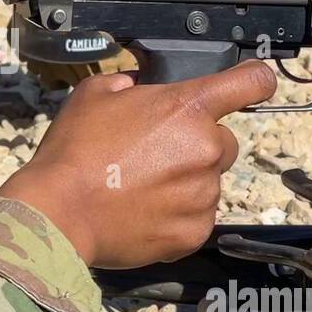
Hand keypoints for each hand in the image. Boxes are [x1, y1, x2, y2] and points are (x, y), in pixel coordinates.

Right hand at [0, 61, 276, 268]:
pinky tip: (141, 212)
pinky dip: (175, 217)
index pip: (251, 82)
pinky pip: (196, 219)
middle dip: (196, 145)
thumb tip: (135, 89)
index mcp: (187, 107)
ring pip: (207, 182)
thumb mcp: (93, 95)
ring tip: (139, 188)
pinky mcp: (194, 232)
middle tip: (154, 155)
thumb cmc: (73, 153)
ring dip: (183, 183)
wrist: (57, 213)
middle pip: (223, 141)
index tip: (251, 83)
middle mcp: (206, 148)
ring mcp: (203, 194)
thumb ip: (127, 84)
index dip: (253, 79)